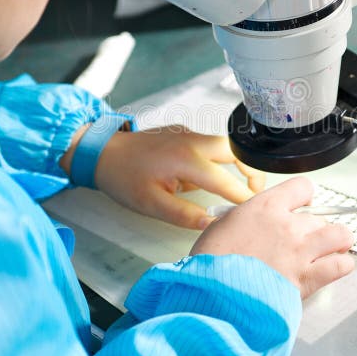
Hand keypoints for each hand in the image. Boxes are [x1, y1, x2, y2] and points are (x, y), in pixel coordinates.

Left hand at [93, 126, 264, 229]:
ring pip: (225, 145)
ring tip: (239, 187)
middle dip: (251, 170)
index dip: (243, 197)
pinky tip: (211, 177)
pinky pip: (210, 144)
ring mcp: (189, 133)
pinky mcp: (183, 133)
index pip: (225, 180)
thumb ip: (184, 215)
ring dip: (236, 163)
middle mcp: (193, 141)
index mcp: (187, 159)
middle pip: (236, 151)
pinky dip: (220, 159)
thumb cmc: (123, 178)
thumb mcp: (151, 204)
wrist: (102, 151)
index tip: (254, 210)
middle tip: (255, 192)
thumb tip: (213, 222)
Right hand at [190, 177, 354, 298]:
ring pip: (340, 235)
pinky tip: (331, 268)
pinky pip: (341, 265)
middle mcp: (288, 226)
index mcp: (266, 207)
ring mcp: (301, 252)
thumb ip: (247, 219)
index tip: (300, 207)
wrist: (215, 294)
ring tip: (330, 249)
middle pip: (319, 217)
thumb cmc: (211, 263)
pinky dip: (340, 265)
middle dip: (314, 229)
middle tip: (305, 241)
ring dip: (337, 242)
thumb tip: (255, 223)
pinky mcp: (309, 279)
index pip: (302, 187)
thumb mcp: (223, 226)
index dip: (304, 197)